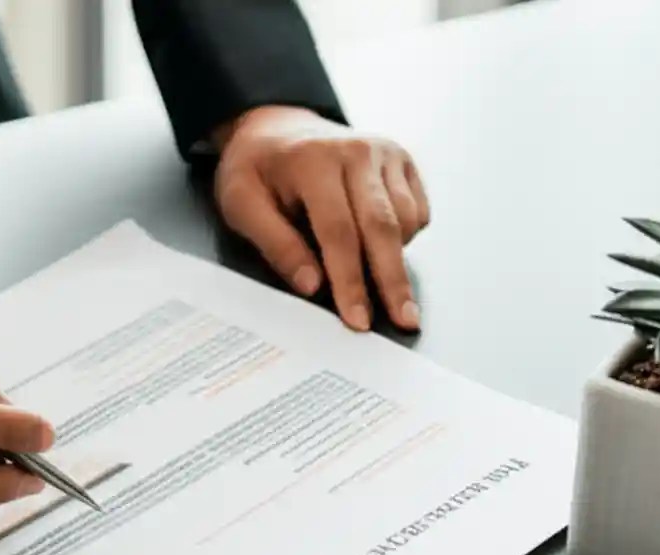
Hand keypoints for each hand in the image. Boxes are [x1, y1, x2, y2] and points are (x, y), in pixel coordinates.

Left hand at [213, 106, 429, 330]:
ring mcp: (384, 152)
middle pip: (382, 228)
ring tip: (379, 285)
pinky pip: (416, 211)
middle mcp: (357, 150)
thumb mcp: (242, 205)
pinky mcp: (402, 159)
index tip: (357, 319)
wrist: (276, 128)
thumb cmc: (257, 169)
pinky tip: (377, 242)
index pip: (338, 232)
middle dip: (392, 281)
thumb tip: (312, 286)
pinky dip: (404, 237)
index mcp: (313, 160)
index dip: (349, 281)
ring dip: (396, 260)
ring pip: (405, 220)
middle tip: (403, 320)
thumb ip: (276, 245)